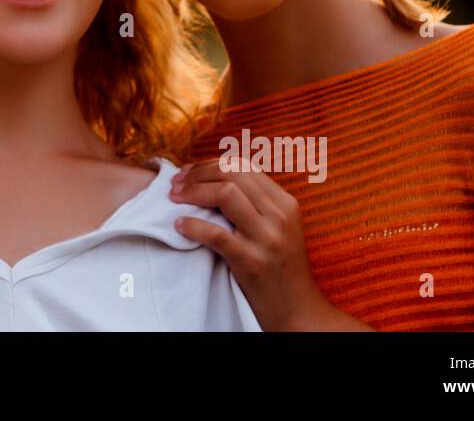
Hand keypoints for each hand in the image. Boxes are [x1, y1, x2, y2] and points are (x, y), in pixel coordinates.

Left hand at [169, 160, 370, 330]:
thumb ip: (256, 203)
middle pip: (232, 174)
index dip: (210, 164)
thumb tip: (214, 178)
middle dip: (198, 173)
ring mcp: (267, 238)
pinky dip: (193, 226)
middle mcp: (279, 216)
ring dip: (193, 191)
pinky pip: (216, 234)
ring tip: (174, 199)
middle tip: (175, 183)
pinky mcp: (252, 262)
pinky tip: (180, 226)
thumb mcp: (278, 228)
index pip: (244, 166)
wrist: (298, 310)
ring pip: (225, 194)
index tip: (189, 172)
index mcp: (285, 203)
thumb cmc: (280, 268)